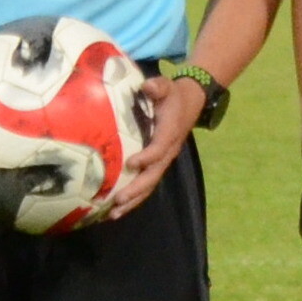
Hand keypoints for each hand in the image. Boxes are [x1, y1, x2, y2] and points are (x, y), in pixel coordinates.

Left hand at [97, 76, 204, 220]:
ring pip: (149, 185)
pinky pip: (146, 185)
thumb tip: (147, 87)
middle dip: (136, 189)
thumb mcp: (167, 86)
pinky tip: (115, 210)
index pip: (160, 148)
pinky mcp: (156, 166)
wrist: (188, 104)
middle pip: (153, 176)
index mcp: (169, 133)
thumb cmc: (172, 95)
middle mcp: (167, 152)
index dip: (148, 157)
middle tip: (118, 201)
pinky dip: (133, 199)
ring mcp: (162, 161)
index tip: (131, 163)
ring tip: (113, 215)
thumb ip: (158, 86)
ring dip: (132, 201)